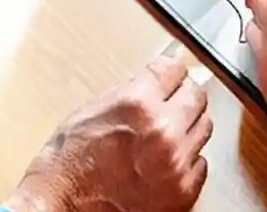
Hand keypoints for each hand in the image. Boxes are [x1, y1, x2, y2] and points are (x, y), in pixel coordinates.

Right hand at [1, 56, 212, 211]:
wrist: (62, 205)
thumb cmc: (69, 163)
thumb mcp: (94, 109)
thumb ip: (132, 91)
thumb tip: (158, 80)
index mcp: (137, 105)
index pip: (174, 69)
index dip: (169, 71)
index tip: (170, 75)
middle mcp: (162, 132)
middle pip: (196, 96)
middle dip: (182, 96)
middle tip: (170, 102)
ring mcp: (176, 164)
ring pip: (204, 127)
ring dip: (186, 127)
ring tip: (162, 136)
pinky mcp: (183, 191)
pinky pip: (201, 162)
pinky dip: (186, 160)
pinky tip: (164, 161)